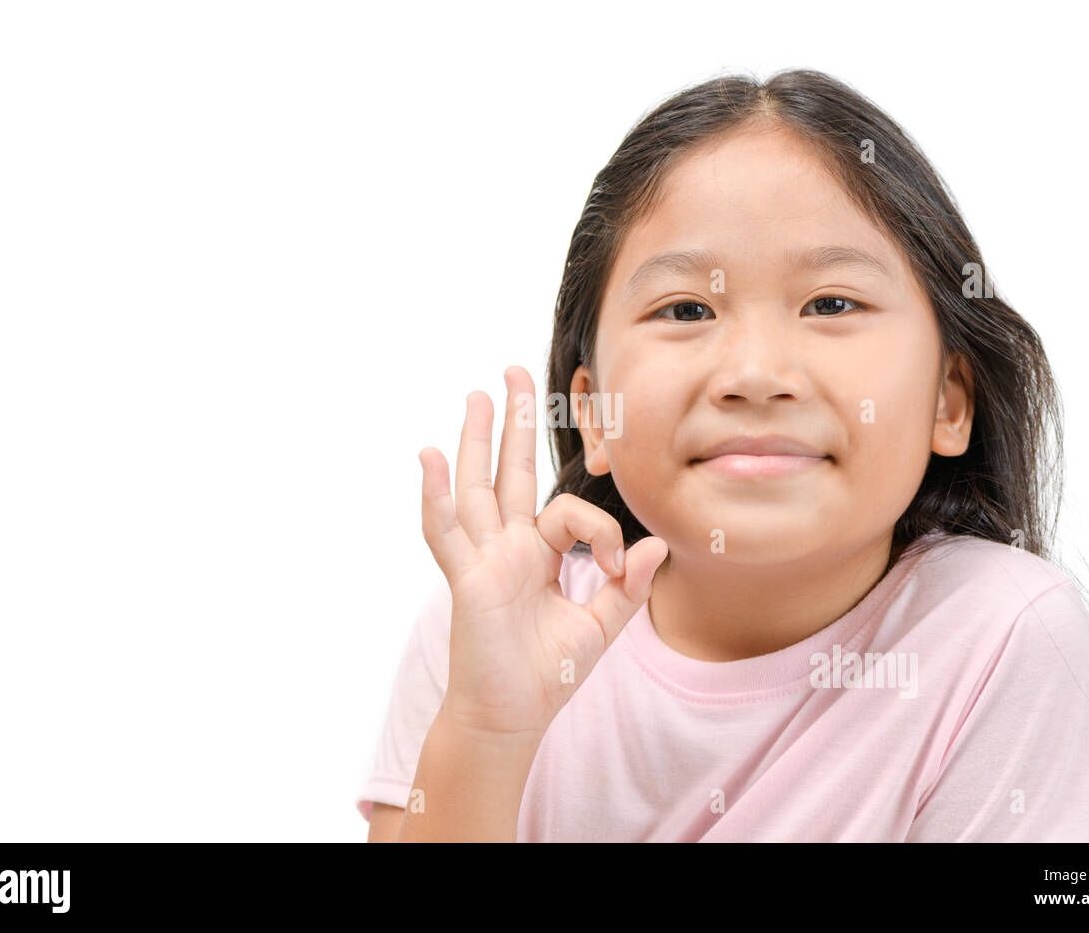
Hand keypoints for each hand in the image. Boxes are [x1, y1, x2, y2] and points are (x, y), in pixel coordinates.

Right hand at [417, 365, 667, 740]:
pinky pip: (447, 532)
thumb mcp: (599, 627)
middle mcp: (508, 548)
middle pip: (511, 472)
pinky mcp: (466, 579)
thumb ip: (627, 587)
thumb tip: (658, 545)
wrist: (513, 715)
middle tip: (514, 372)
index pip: (568, 512)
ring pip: (477, 488)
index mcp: (540, 554)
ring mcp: (483, 559)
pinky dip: (437, 495)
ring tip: (475, 395)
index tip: (622, 566)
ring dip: (475, 440)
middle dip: (515, 422)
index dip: (602, 531)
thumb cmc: (548, 673)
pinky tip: (430, 455)